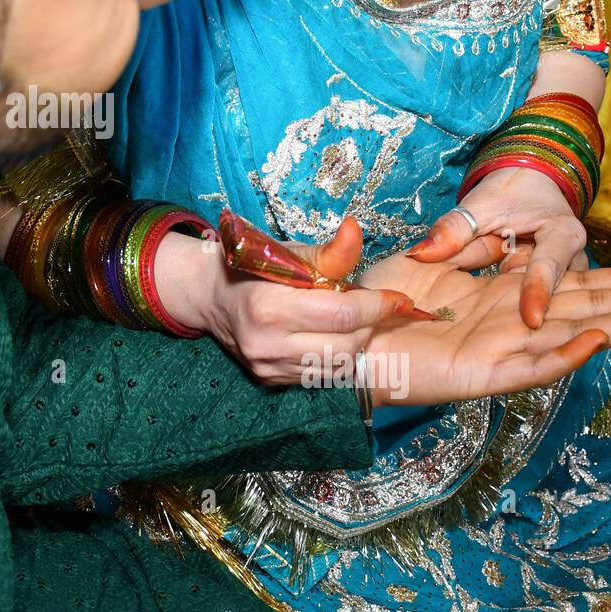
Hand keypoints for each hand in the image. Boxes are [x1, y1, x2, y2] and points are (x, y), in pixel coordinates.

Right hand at [155, 217, 423, 383]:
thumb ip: (329, 252)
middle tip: (372, 307)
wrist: (211, 295)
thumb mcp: (289, 252)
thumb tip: (356, 230)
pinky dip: (336, 357)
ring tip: (353, 321)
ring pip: (337, 366)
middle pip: (346, 346)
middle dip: (369, 325)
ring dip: (356, 343)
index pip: (342, 314)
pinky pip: (321, 376)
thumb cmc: (254, 265)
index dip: (377, 305)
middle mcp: (267, 344)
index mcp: (270, 307)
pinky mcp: (270, 381)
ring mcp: (268, 368)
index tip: (398, 298)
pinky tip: (333, 337)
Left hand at [357, 252, 610, 404]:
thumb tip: (485, 230)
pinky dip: (563, 351)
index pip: (562, 282)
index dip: (604, 277)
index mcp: (494, 292)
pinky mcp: (481, 375)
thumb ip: (448, 243)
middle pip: (582, 309)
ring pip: (568, 337)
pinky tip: (596, 336)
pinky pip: (530, 366)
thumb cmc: (370, 301)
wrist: (336, 340)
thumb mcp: (415, 259)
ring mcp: (497, 350)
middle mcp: (505, 322)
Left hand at [407, 167, 585, 327]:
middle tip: (498, 328)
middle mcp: (572, 260)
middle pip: (550, 290)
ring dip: (512, 309)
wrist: (525, 186)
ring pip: (538, 300)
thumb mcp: (479, 205)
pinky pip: (526, 301)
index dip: (539, 291)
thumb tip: (420, 255)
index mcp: (563, 234)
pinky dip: (505, 307)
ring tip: (486, 328)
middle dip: (525, 308)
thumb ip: (453, 229)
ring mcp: (564, 277)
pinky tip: (483, 325)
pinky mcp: (549, 289)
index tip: (531, 320)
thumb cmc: (506, 194)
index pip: (549, 266)